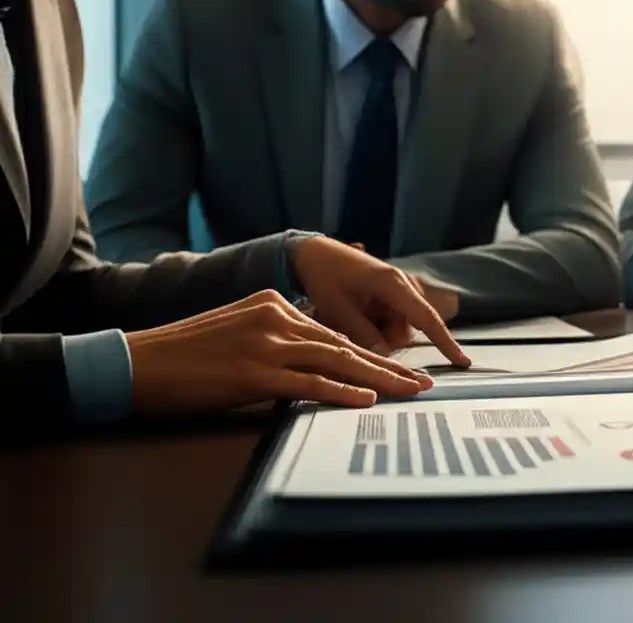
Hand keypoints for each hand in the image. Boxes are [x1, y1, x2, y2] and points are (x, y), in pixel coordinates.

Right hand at [127, 290, 433, 413]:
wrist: (139, 362)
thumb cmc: (186, 356)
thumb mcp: (239, 333)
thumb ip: (277, 340)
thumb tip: (312, 365)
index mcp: (274, 303)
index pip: (334, 332)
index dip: (372, 353)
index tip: (402, 368)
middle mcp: (276, 318)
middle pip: (344, 345)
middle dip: (388, 366)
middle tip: (423, 382)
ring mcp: (265, 344)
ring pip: (335, 361)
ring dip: (378, 379)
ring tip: (409, 392)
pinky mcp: (253, 372)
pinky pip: (308, 383)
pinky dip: (341, 392)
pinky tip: (366, 400)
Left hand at [292, 236, 469, 363]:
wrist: (315, 253)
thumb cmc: (325, 277)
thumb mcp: (338, 309)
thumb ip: (363, 336)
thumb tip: (384, 360)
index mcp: (394, 285)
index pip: (427, 318)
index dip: (445, 342)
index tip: (463, 362)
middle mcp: (403, 285)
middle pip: (408, 329)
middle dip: (385, 339)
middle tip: (352, 329)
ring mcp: (398, 289)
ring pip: (399, 328)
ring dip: (378, 332)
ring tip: (350, 318)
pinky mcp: (391, 293)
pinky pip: (391, 319)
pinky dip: (375, 324)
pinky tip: (357, 314)